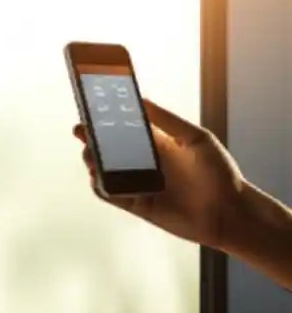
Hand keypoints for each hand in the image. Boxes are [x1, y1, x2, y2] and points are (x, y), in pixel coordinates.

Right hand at [72, 100, 244, 249]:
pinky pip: (111, 195)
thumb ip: (167, 120)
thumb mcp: (196, 138)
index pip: (125, 128)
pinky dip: (101, 186)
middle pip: (110, 148)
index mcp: (158, 143)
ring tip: (90, 155)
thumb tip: (142, 100)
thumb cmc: (220, 174)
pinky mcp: (136, 204)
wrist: (230, 213)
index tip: (92, 109)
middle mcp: (145, 163)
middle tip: (82, 131)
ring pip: (106, 171)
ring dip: (94, 162)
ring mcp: (139, 184)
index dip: (107, 119)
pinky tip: (98, 177)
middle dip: (92, 139)